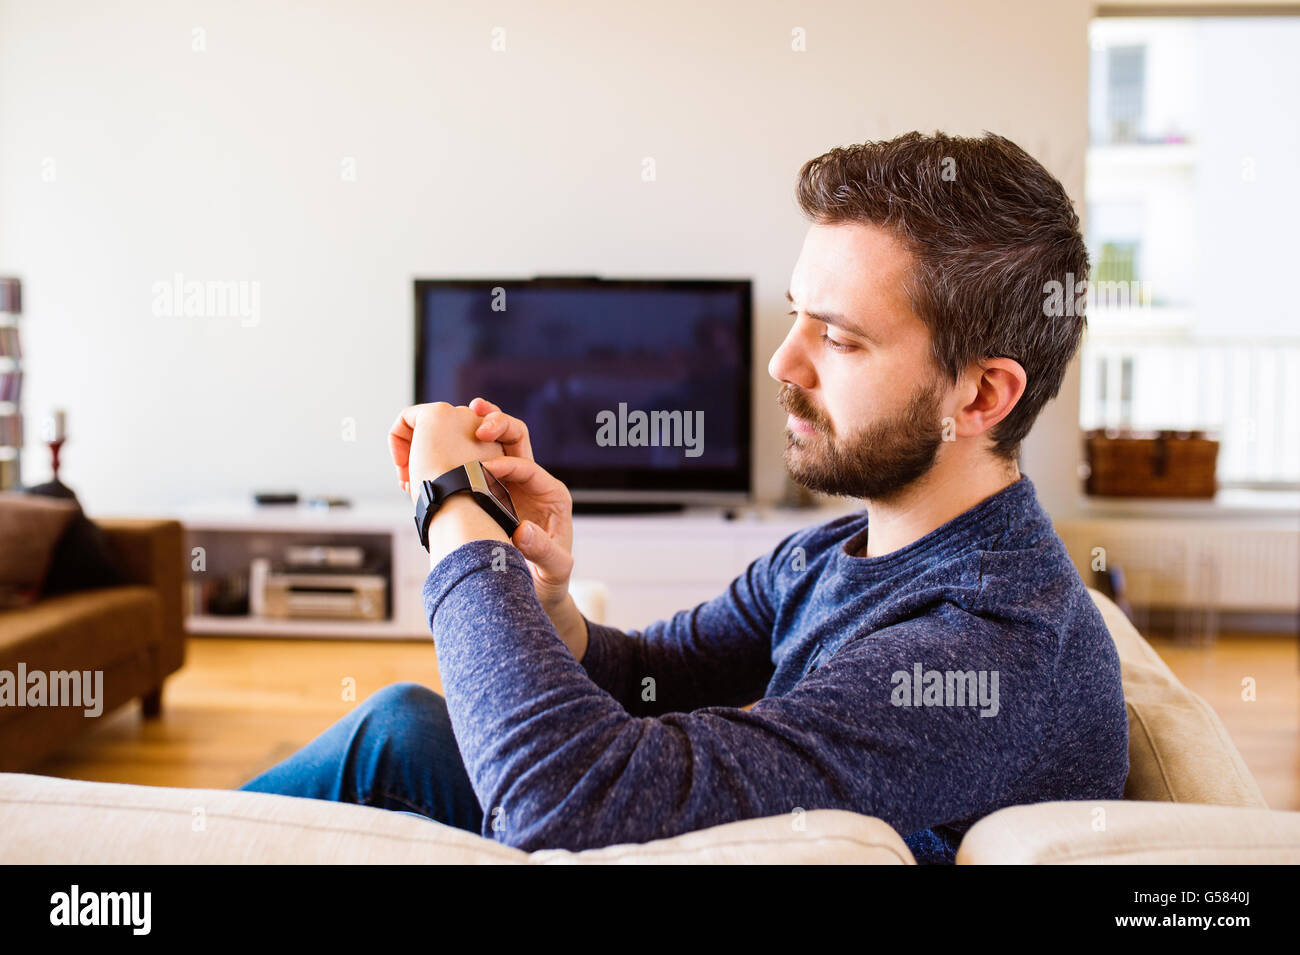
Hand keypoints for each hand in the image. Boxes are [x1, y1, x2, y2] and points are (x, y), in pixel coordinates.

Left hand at [388, 402, 503, 505]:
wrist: (460, 503)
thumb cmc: (459, 504)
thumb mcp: (462, 482)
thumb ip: (453, 466)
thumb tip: (433, 466)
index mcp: (489, 442)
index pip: (453, 444)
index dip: (438, 463)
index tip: (432, 484)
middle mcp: (478, 424)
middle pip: (437, 435)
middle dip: (421, 458)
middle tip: (414, 483)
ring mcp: (460, 415)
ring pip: (422, 427)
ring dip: (411, 453)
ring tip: (408, 478)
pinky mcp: (438, 412)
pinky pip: (406, 418)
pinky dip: (397, 439)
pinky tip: (402, 463)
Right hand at [467, 397, 573, 613]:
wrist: (540, 590)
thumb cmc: (550, 580)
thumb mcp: (555, 569)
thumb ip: (544, 552)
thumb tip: (522, 532)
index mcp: (550, 494)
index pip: (528, 467)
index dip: (507, 464)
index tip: (487, 468)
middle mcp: (532, 482)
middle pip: (516, 440)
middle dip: (499, 425)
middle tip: (479, 419)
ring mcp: (510, 484)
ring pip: (495, 444)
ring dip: (480, 425)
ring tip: (463, 412)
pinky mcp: (492, 491)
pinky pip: (477, 461)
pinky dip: (463, 450)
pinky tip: (443, 445)